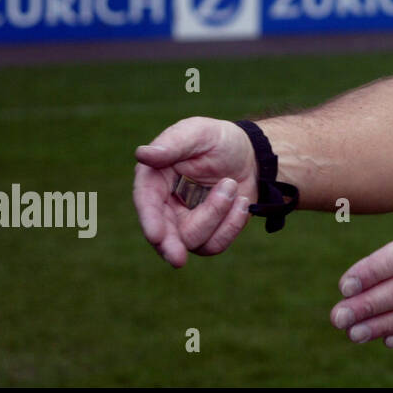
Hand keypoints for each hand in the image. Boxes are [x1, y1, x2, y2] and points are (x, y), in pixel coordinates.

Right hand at [134, 117, 257, 266]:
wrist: (251, 156)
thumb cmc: (219, 140)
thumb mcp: (199, 133)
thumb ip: (173, 144)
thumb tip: (142, 154)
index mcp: (155, 178)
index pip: (146, 202)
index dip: (149, 220)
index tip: (155, 236)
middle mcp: (165, 205)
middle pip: (163, 234)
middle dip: (170, 246)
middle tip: (178, 259)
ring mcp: (185, 223)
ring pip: (192, 240)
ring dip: (216, 215)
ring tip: (232, 184)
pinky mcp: (208, 233)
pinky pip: (215, 244)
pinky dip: (232, 225)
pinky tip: (242, 202)